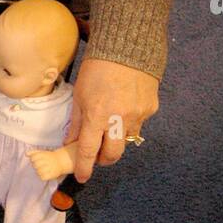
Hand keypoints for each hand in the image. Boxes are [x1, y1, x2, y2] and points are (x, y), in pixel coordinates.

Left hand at [27, 146, 73, 181]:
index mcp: (44, 155)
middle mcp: (47, 161)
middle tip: (42, 165)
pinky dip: (42, 176)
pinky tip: (45, 173)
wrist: (61, 161)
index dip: (33, 159)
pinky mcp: (51, 175)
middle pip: (35, 165)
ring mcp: (50, 168)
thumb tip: (26, 154)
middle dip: (36, 165)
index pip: (33, 158)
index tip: (38, 159)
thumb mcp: (42, 152)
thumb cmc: (49, 157)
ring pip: (38, 172)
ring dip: (39, 171)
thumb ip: (33, 152)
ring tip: (44, 169)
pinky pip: (42, 177)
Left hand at [67, 57, 158, 182]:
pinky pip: (139, 123)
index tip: (81, 176)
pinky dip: (130, 121)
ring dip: (117, 138)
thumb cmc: (97, 68)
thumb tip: (71, 144)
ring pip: (127, 140)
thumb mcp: (80, 95)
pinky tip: (124, 104)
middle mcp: (119, 119)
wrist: (128, 46)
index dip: (84, 167)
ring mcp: (138, 115)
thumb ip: (77, 123)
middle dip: (103, 159)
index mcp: (97, 116)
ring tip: (111, 121)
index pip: (89, 151)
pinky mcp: (151, 108)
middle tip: (97, 154)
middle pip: (113, 155)